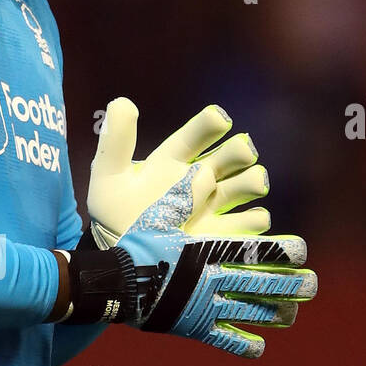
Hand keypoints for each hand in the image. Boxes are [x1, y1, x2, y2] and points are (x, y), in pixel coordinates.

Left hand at [88, 98, 270, 246]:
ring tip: (251, 183)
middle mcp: (199, 179)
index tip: (219, 120)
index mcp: (173, 161)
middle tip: (241, 153)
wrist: (124, 263)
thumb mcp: (108, 178)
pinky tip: (249, 218)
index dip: (211, 123)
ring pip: (248, 184)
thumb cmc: (115, 217)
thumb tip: (122, 102)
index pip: (199, 133)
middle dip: (239, 151)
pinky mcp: (223, 236)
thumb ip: (115, 142)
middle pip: (232, 155)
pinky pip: (254, 223)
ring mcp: (214, 207)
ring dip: (253, 180)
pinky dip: (256, 218)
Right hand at [114, 161, 316, 356]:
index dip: (283, 251)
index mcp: (211, 251)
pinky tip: (260, 347)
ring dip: (277, 313)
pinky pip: (225, 339)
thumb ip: (187, 194)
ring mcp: (207, 306)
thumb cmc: (137, 246)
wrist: (115, 284)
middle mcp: (215, 280)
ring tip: (292, 313)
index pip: (257, 250)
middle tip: (311, 284)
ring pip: (251, 312)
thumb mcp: (161, 213)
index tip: (300, 251)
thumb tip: (205, 168)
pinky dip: (244, 345)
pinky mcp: (195, 327)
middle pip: (263, 283)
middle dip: (291, 285)